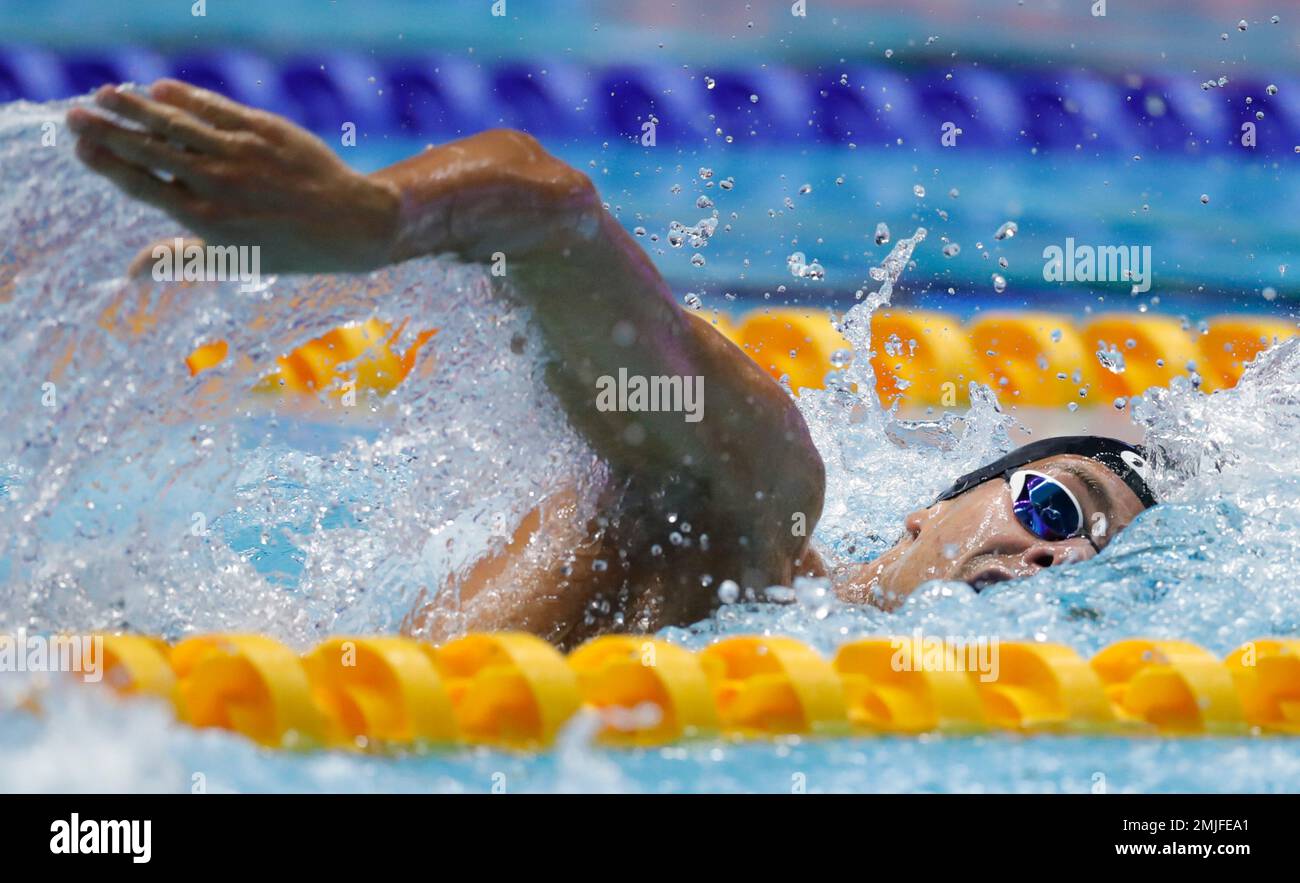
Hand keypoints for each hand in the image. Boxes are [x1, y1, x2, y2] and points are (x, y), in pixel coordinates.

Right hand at [67, 79, 400, 273]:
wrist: (349, 224)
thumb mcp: (233, 262)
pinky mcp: (264, 131)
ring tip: (106, 95)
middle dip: (110, 129)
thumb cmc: (290, 248)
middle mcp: (219, 184)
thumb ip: (179, 259)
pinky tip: (160, 89)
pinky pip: (215, 109)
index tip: (82, 146)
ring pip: (177, 123)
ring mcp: (241, 154)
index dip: (108, 162)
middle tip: (77, 114)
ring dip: (137, 106)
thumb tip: (132, 272)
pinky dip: (185, 97)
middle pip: (151, 149)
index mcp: (206, 220)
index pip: (143, 184)